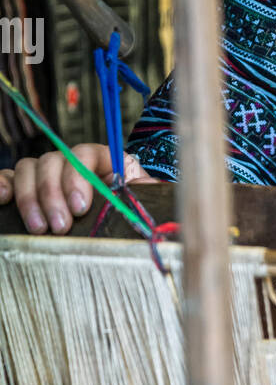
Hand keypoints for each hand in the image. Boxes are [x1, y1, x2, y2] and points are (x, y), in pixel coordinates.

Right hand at [0, 145, 157, 234]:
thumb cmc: (132, 213)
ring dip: (30, 198)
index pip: (84, 153)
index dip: (79, 177)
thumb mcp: (143, 202)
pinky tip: (3, 199)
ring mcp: (47, 174)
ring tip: (39, 229)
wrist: (123, 230)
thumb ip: (144, 194)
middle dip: (53, 194)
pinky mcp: (27, 188)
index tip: (80, 207)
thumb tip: (152, 193)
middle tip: (59, 227)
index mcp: (103, 160)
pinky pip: (9, 179)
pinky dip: (3, 185)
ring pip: (29, 169)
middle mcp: (72, 162)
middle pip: (53, 162)